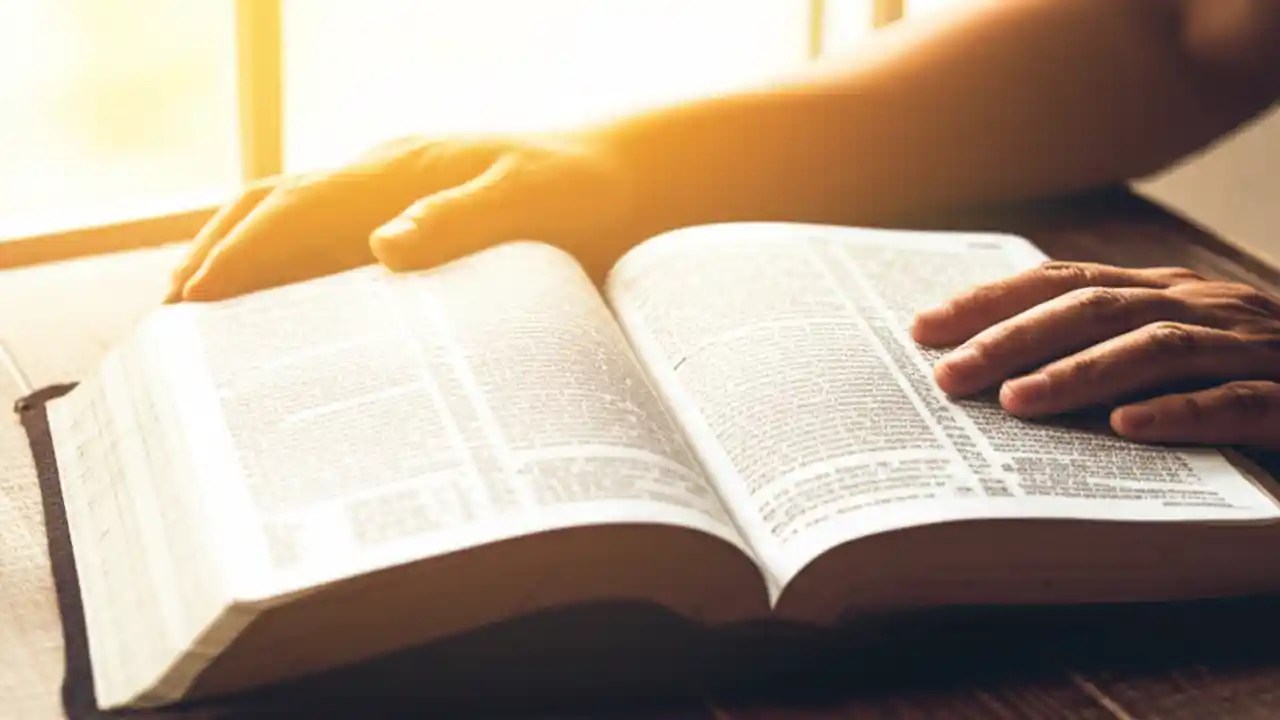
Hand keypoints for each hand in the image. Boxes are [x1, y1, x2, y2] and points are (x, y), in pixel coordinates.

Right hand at [167, 133, 635, 300]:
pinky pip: (329, 240)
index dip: (241, 251)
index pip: (295, 207)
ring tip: (199, 312)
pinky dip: (287, 267)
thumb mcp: (530, 202)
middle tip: (173, 313)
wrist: (619, 177)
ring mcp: (390, 195)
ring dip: (241, 255)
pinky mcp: (407, 218)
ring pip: (291, 217)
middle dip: (217, 250)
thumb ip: (460, 219)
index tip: (197, 298)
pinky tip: (276, 308)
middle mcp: (382, 177)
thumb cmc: (579, 189)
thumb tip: (380, 245)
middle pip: (273, 204)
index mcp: (399, 169)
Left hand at [911, 261, 1279, 448]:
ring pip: (1155, 346)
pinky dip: (1179, 413)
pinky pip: (1232, 400)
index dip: (991, 300)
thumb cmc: (1251, 367)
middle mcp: (1200, 305)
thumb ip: (1101, 343)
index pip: (1062, 280)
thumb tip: (995, 367)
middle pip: (1093, 306)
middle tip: (947, 375)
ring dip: (1078, 372)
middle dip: (1013, 338)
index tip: (921, 328)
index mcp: (1163, 290)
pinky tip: (1127, 429)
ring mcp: (1248, 346)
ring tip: (1014, 403)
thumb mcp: (1171, 343)